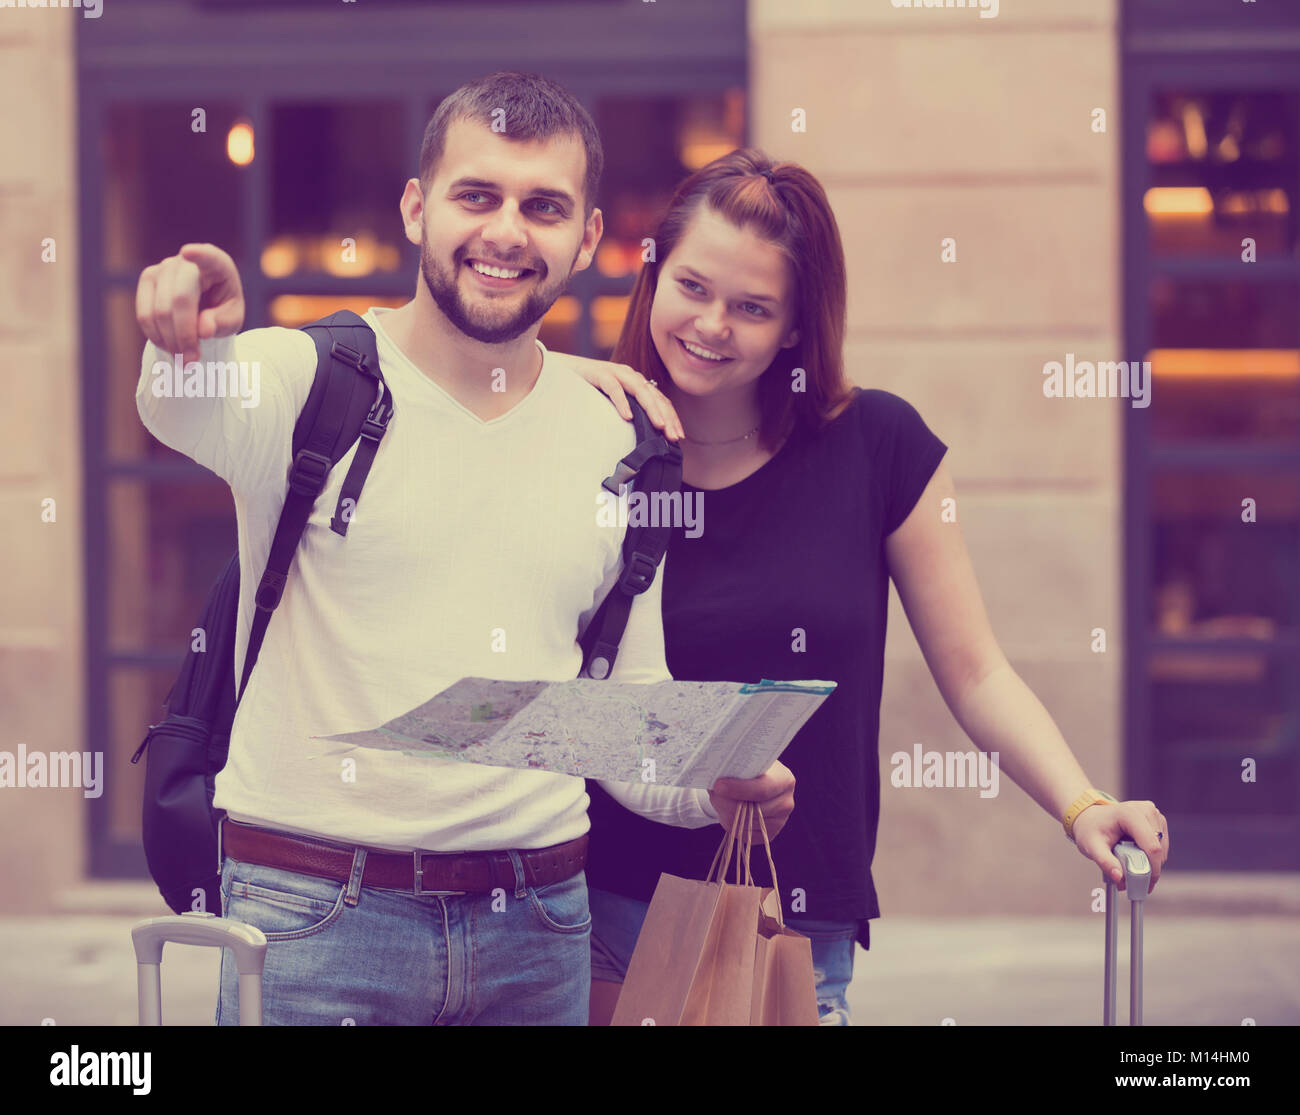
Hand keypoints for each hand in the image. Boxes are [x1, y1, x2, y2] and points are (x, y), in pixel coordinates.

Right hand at [136, 242, 244, 366]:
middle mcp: (186, 262)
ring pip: (158, 311)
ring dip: (170, 341)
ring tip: (184, 358)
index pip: (209, 258)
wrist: (203, 306)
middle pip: (179, 300)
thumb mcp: (232, 319)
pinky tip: (169, 347)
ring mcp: (162, 268)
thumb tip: (203, 329)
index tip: (189, 252)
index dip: (199, 255)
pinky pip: (144, 314)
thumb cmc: (222, 310)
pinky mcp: (146, 280)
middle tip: (192, 361)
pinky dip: (156, 337)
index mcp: (217, 265)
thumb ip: (221, 323)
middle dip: (184, 335)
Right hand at [566, 355, 683, 440]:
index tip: (679, 438)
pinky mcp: (599, 373)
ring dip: (651, 409)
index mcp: (637, 384)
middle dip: (666, 417)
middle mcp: (630, 376)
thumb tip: (642, 440)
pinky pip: (614, 387)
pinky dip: (622, 401)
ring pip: (640, 390)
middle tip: (673, 437)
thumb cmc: (588, 391)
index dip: (672, 418)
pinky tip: (628, 416)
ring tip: (659, 426)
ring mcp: (616, 373)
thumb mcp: (613, 404)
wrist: (562, 370)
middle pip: (655, 397)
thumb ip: (628, 414)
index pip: (661, 400)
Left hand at [708, 761, 794, 841]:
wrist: (754, 781)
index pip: (762, 789)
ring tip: (719, 798)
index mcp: (784, 779)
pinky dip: (729, 823)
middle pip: (751, 810)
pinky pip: (742, 834)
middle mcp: (786, 802)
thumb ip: (735, 768)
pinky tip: (726, 810)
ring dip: (725, 812)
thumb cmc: (748, 769)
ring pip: (744, 824)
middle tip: (713, 792)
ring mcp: (779, 821)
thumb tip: (716, 777)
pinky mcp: (768, 834)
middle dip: (726, 802)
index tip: (718, 785)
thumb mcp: (745, 762)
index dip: (738, 789)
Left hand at [1070, 799, 1167, 893]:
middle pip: (1158, 849)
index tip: (1146, 886)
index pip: (1151, 847)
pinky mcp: (1157, 820)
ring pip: (1162, 849)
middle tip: (1132, 879)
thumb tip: (1119, 878)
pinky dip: (1151, 855)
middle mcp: (1145, 810)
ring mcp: (1153, 814)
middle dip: (1149, 869)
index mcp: (1130, 814)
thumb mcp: (1092, 847)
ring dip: (1150, 862)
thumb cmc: (1090, 829)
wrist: (1091, 818)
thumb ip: (1105, 862)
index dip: (1152, 869)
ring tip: (1129, 864)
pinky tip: (1135, 854)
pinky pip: (1161, 845)